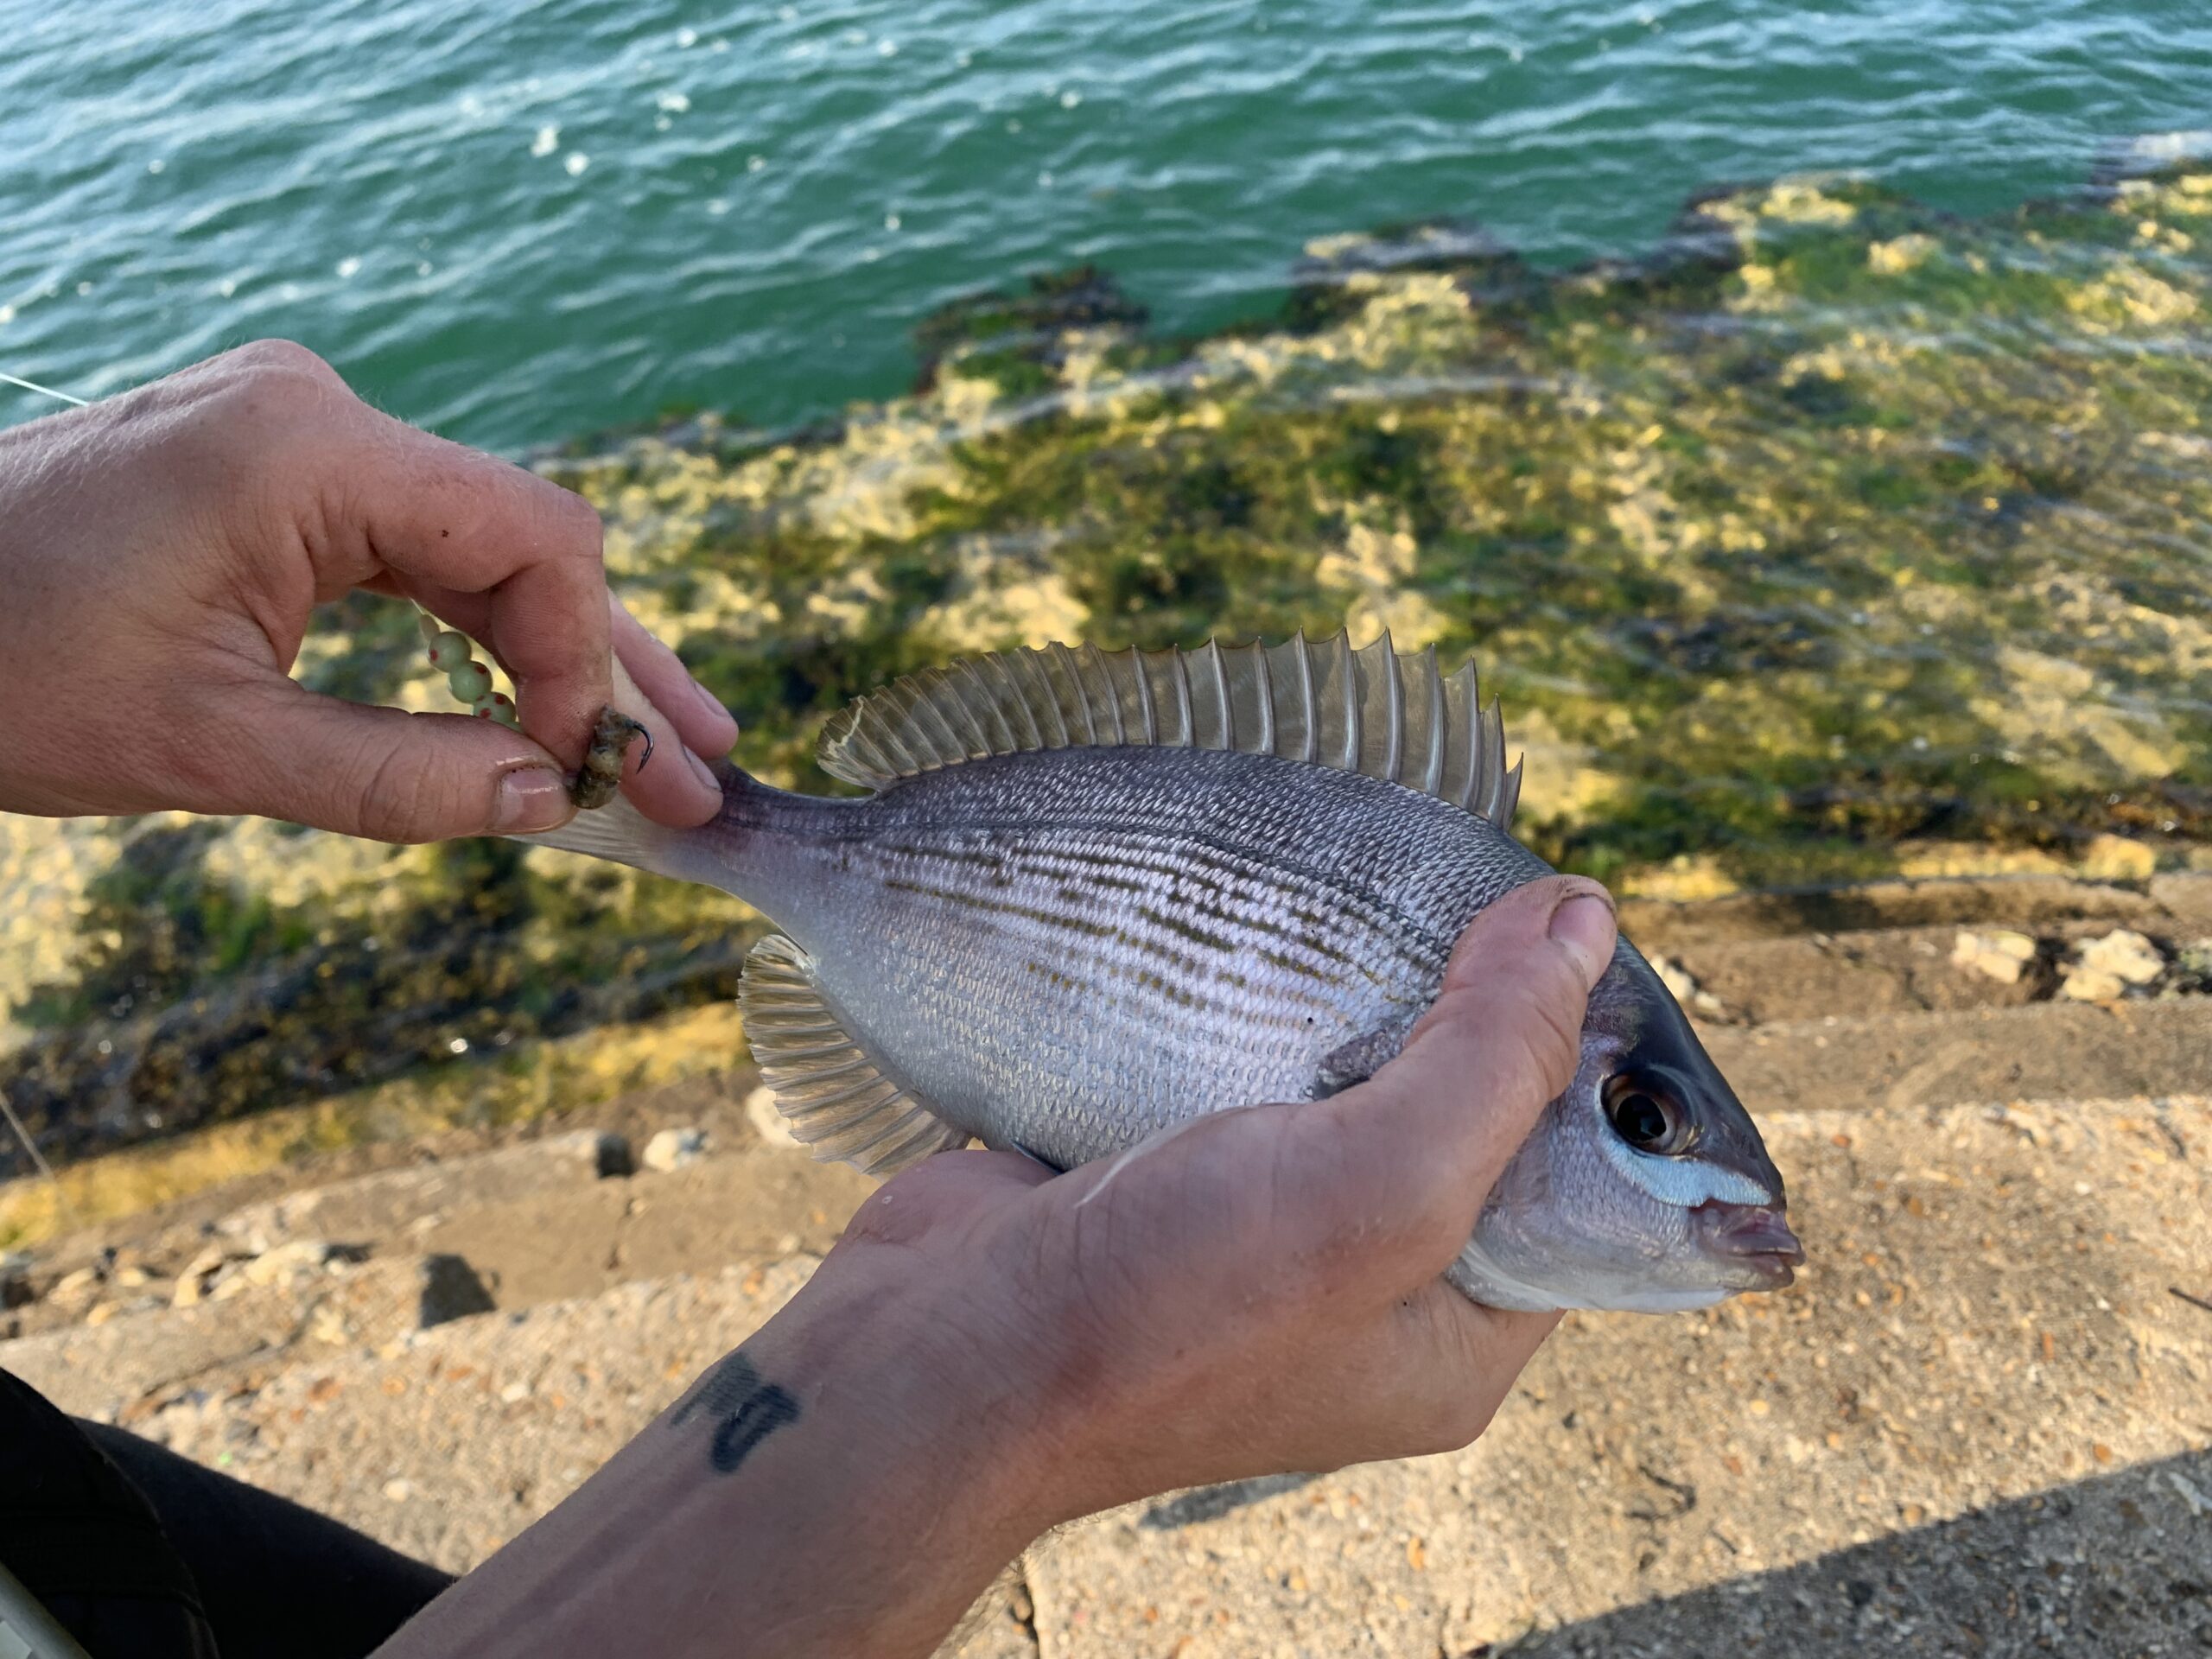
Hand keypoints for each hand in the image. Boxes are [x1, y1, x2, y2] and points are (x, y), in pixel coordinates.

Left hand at [0, 341, 735, 840]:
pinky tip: (535, 704)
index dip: (586, 663)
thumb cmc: (4, 671)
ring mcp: (297, 432)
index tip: (586, 774)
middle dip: (607, 669)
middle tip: (694, 774)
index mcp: (303, 451)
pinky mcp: (276, 470)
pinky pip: (413, 548)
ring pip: (479, 547)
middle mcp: (318, 412)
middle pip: (524, 540)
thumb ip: (393, 778)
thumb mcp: (207, 750)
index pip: (531, 538)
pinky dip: (473, 631)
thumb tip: (550, 802)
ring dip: (557, 654)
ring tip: (655, 749)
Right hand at [380, 876, 1614, 1658]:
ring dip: (1359, 1002)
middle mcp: (1374, 1299)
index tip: (1566, 937)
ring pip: (1351, 1092)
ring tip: (1376, 893)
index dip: (1592, 1065)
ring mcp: (1268, 1244)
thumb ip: (1495, 1057)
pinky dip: (1258, 1013)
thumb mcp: (1379, 1190)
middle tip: (1466, 894)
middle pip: (1467, 1127)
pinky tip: (1266, 937)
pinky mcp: (1175, 1187)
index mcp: (1457, 1339)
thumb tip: (1585, 916)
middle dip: (1469, 1015)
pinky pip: (1249, 1083)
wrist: (937, 1363)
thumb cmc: (1173, 1308)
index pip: (1580, 1186)